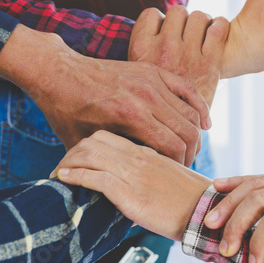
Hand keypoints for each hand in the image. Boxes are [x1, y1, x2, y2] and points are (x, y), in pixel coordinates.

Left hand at [0, 26, 209, 164]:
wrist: (58, 72)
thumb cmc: (66, 111)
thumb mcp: (84, 145)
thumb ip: (104, 164)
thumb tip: (114, 192)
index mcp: (130, 117)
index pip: (173, 148)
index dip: (179, 167)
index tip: (174, 178)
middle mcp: (145, 97)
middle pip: (187, 132)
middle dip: (190, 154)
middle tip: (184, 168)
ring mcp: (151, 81)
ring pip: (190, 113)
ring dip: (195, 135)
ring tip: (190, 151)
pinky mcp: (152, 71)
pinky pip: (188, 89)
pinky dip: (200, 107)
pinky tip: (204, 124)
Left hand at [53, 131, 210, 239]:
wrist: (205, 213)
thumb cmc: (190, 201)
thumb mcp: (168, 177)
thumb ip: (148, 173)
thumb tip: (129, 184)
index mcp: (148, 149)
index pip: (109, 136)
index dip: (86, 144)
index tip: (74, 157)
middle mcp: (139, 156)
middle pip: (95, 140)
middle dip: (72, 150)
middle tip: (62, 165)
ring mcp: (134, 172)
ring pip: (91, 154)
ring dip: (68, 162)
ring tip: (57, 172)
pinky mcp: (130, 192)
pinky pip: (95, 177)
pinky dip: (74, 175)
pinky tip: (62, 178)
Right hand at [129, 5, 228, 105]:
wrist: (170, 132)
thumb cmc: (146, 108)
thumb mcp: (133, 82)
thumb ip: (140, 65)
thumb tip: (142, 43)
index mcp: (141, 49)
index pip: (151, 14)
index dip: (159, 20)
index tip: (164, 30)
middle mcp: (163, 48)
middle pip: (178, 11)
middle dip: (183, 20)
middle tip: (189, 32)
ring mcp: (187, 55)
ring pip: (198, 16)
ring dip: (202, 22)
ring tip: (203, 33)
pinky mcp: (210, 64)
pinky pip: (218, 29)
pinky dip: (220, 26)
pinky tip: (218, 32)